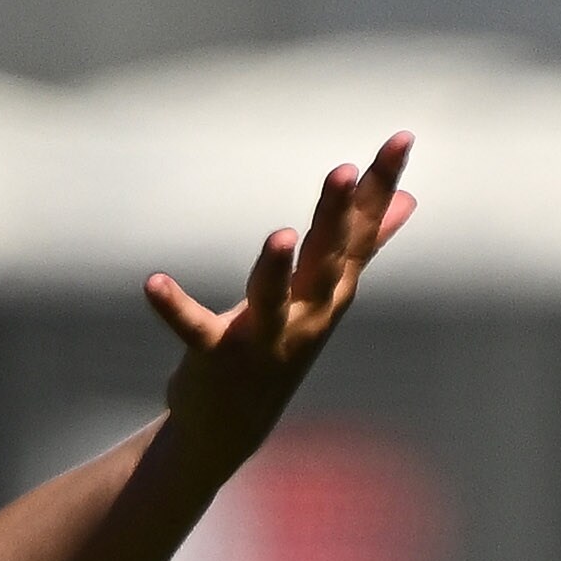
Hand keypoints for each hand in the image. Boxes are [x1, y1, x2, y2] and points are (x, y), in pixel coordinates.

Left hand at [148, 133, 415, 473]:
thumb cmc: (282, 344)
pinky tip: (152, 282)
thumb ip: (363, 244)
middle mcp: (306, 313)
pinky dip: (173, 307)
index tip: (402, 137)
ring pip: (271, 297)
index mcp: (331, 289)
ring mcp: (262, 337)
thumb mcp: (324, 293)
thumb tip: (408, 200)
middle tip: (344, 170)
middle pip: (325, 258)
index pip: (361, 230)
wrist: (234, 423)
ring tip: (281, 235)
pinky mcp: (215, 356)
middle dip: (336, 215)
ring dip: (275, 267)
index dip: (380, 185)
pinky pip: (193, 328)